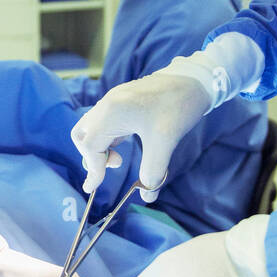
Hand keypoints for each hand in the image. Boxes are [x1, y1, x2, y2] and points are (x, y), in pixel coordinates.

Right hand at [71, 70, 212, 200]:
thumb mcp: (165, 143)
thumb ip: (153, 172)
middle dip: (91, 156)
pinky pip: (102, 121)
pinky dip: (107, 137)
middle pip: (81, 135)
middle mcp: (107, 104)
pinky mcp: (120, 99)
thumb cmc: (178, 108)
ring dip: (99, 146)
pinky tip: (125, 142)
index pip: (89, 146)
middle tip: (113, 165)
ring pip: (90, 127)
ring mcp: (113, 99)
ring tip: (120, 157)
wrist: (194, 80)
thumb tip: (147, 196)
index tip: (93, 188)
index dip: (92, 169)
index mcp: (112, 112)